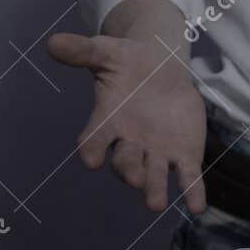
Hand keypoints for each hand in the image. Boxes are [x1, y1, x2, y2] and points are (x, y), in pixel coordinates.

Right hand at [46, 31, 206, 213]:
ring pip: (154, 175)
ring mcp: (157, 153)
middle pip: (125, 162)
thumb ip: (84, 51)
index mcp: (108, 122)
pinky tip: (196, 207)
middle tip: (135, 179)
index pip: (94, 140)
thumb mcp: (109, 52)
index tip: (91, 158)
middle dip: (129, 169)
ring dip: (154, 189)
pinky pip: (187, 178)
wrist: (161, 69)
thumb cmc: (129, 64)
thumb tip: (53, 42)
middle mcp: (129, 144)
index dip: (92, 149)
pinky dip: (192, 193)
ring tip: (155, 204)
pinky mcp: (183, 155)